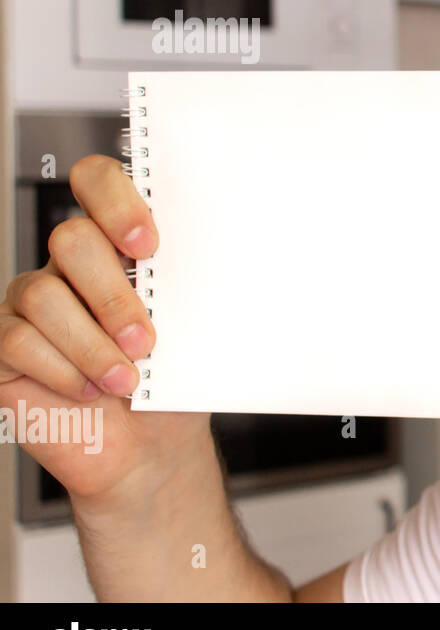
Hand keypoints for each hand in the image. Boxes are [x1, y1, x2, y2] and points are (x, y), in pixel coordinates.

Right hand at [0, 154, 209, 506]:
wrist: (152, 448)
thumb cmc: (174, 382)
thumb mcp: (193, 326)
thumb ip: (189, 282)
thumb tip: (227, 250)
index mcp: (118, 245)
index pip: (97, 181)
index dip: (115, 200)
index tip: (147, 245)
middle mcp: (70, 265)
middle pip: (71, 238)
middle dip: (113, 294)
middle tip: (145, 339)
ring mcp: (30, 302)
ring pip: (43, 293)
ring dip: (92, 343)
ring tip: (127, 379)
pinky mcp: (5, 346)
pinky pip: (17, 340)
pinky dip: (63, 370)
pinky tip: (91, 391)